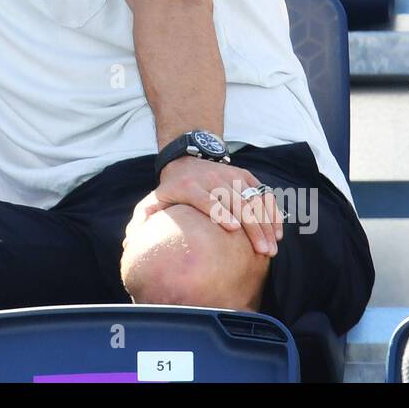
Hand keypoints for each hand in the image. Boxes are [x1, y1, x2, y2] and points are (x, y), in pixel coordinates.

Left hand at [142, 155, 283, 256]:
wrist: (189, 156)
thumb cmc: (172, 189)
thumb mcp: (155, 200)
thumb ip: (144, 219)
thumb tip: (130, 242)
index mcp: (188, 187)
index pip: (206, 198)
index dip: (219, 211)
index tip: (232, 228)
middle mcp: (212, 179)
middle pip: (236, 201)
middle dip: (252, 226)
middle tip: (262, 251)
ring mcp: (231, 176)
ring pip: (253, 198)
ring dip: (266, 223)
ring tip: (272, 247)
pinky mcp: (245, 175)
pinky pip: (263, 193)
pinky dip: (272, 211)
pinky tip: (278, 231)